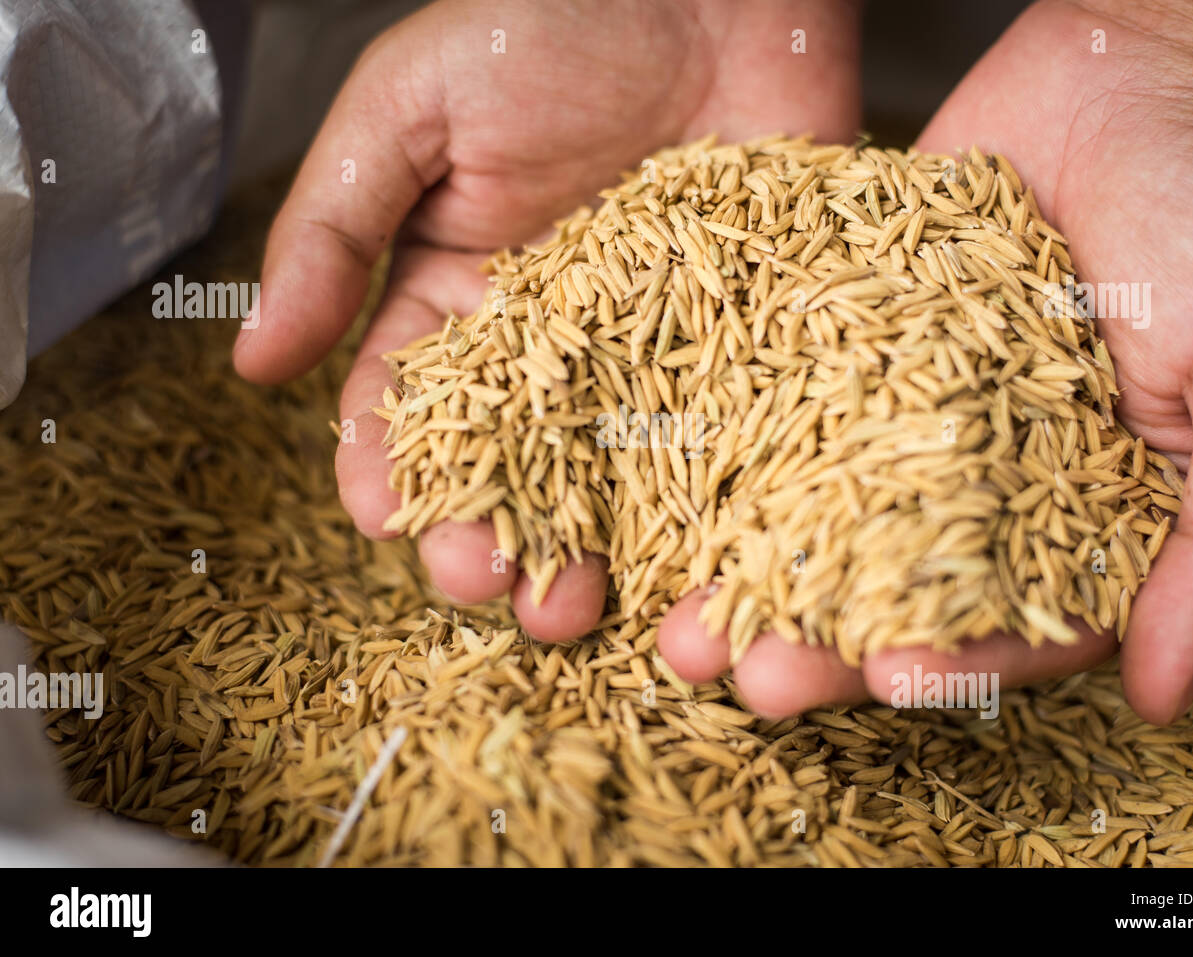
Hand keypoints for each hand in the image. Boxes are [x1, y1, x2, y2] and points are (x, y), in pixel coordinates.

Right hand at [233, 0, 862, 638]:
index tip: (384, 517)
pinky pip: (718, 445)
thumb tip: (253, 361)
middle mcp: (551, 346)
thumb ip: (332, 231)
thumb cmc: (548, 17)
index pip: (405, 406)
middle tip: (483, 581)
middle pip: (508, 468)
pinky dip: (698, 514)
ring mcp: (649, 356)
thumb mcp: (409, 108)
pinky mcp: (741, 349)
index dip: (386, 468)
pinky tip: (681, 569)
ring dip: (583, 554)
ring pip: (607, 483)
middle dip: (486, 534)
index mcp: (456, 297)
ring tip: (570, 608)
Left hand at [658, 0, 1192, 721]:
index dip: (959, 663)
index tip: (893, 678)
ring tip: (682, 622)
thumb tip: (1167, 691)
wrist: (1143, 61)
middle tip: (748, 673)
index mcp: (1087, 515)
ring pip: (819, 512)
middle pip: (892, 589)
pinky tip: (669, 488)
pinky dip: (727, 446)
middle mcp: (984, 478)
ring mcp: (905, 412)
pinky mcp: (846, 343)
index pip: (1018, 625)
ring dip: (753, 568)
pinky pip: (779, 402)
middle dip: (821, 640)